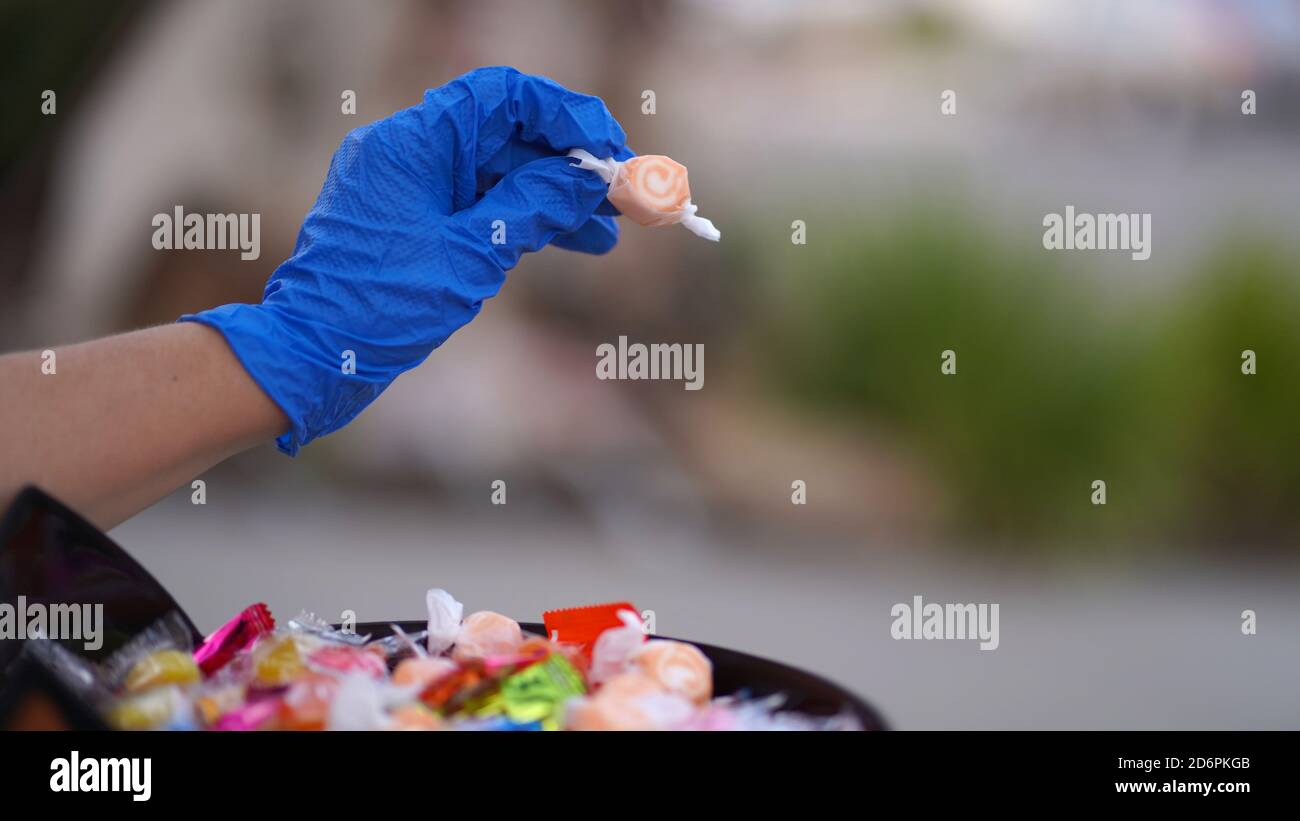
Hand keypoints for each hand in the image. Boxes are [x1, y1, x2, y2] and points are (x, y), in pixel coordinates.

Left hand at [182, 66, 630, 454]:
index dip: (564, 116)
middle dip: (570, 166)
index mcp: (413, 142)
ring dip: (555, 198)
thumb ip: (533, 207)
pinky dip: (524, 219)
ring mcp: (412, 187)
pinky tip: (571, 239)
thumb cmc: (380, 306)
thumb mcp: (471, 255)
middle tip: (625, 197)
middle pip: (506, 135)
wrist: (315, 359)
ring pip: (500, 174)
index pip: (502, 96)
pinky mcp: (416, 220)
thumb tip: (589, 176)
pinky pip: (481, 204)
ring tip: (608, 232)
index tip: (610, 150)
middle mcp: (410, 152)